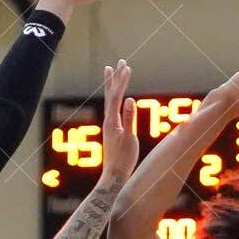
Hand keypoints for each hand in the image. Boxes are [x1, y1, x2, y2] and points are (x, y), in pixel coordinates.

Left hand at [101, 61, 137, 183]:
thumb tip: (129, 99)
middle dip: (115, 78)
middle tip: (119, 62)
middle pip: (111, 95)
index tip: (126, 66)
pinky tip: (116, 99)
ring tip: (110, 72)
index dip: (122, 81)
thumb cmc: (124, 160)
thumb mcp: (129, 138)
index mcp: (112, 121)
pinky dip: (114, 99)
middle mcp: (108, 121)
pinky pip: (112, 109)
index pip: (117, 96)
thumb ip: (129, 118)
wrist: (114, 176)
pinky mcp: (112, 132)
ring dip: (111, 86)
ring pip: (110, 101)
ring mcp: (109, 126)